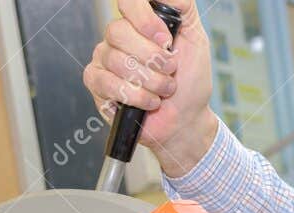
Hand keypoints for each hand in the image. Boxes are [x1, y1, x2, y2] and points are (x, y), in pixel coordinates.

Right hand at [83, 0, 216, 176]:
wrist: (186, 120)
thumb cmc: (190, 81)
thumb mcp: (196, 38)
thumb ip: (182, 7)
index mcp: (138, 23)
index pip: (127, 3)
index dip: (145, 21)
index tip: (166, 41)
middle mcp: (117, 37)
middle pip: (118, 32)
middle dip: (152, 58)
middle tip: (170, 71)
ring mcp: (104, 59)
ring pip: (116, 60)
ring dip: (150, 81)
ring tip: (164, 90)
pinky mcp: (97, 84)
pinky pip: (106, 82)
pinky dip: (136, 96)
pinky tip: (150, 102)